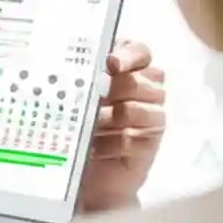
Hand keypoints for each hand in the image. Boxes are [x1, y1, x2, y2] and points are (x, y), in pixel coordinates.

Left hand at [79, 40, 165, 212]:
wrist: (83, 171)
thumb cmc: (76, 123)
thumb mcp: (74, 95)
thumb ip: (80, 77)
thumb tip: (70, 65)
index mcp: (129, 68)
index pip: (140, 52)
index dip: (128, 55)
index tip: (110, 63)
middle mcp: (146, 88)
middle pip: (139, 80)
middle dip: (113, 90)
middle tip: (92, 99)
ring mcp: (151, 116)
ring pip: (137, 109)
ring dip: (109, 118)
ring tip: (89, 126)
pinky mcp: (150, 143)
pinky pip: (134, 137)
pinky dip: (111, 142)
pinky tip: (94, 147)